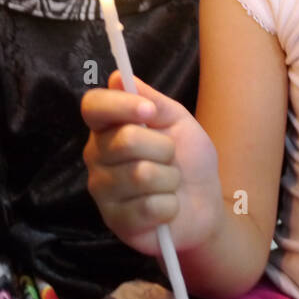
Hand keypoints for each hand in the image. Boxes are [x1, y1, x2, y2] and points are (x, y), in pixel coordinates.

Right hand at [81, 73, 223, 256]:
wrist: (205, 203)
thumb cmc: (188, 159)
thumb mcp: (178, 121)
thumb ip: (152, 98)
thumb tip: (118, 76)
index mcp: (107, 127)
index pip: (93, 106)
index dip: (121, 105)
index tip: (149, 111)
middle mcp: (96, 157)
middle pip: (126, 139)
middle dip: (164, 148)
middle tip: (170, 157)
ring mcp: (102, 191)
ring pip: (141, 175)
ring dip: (170, 179)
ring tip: (169, 184)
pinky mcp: (116, 222)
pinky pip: (150, 206)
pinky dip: (170, 206)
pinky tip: (166, 207)